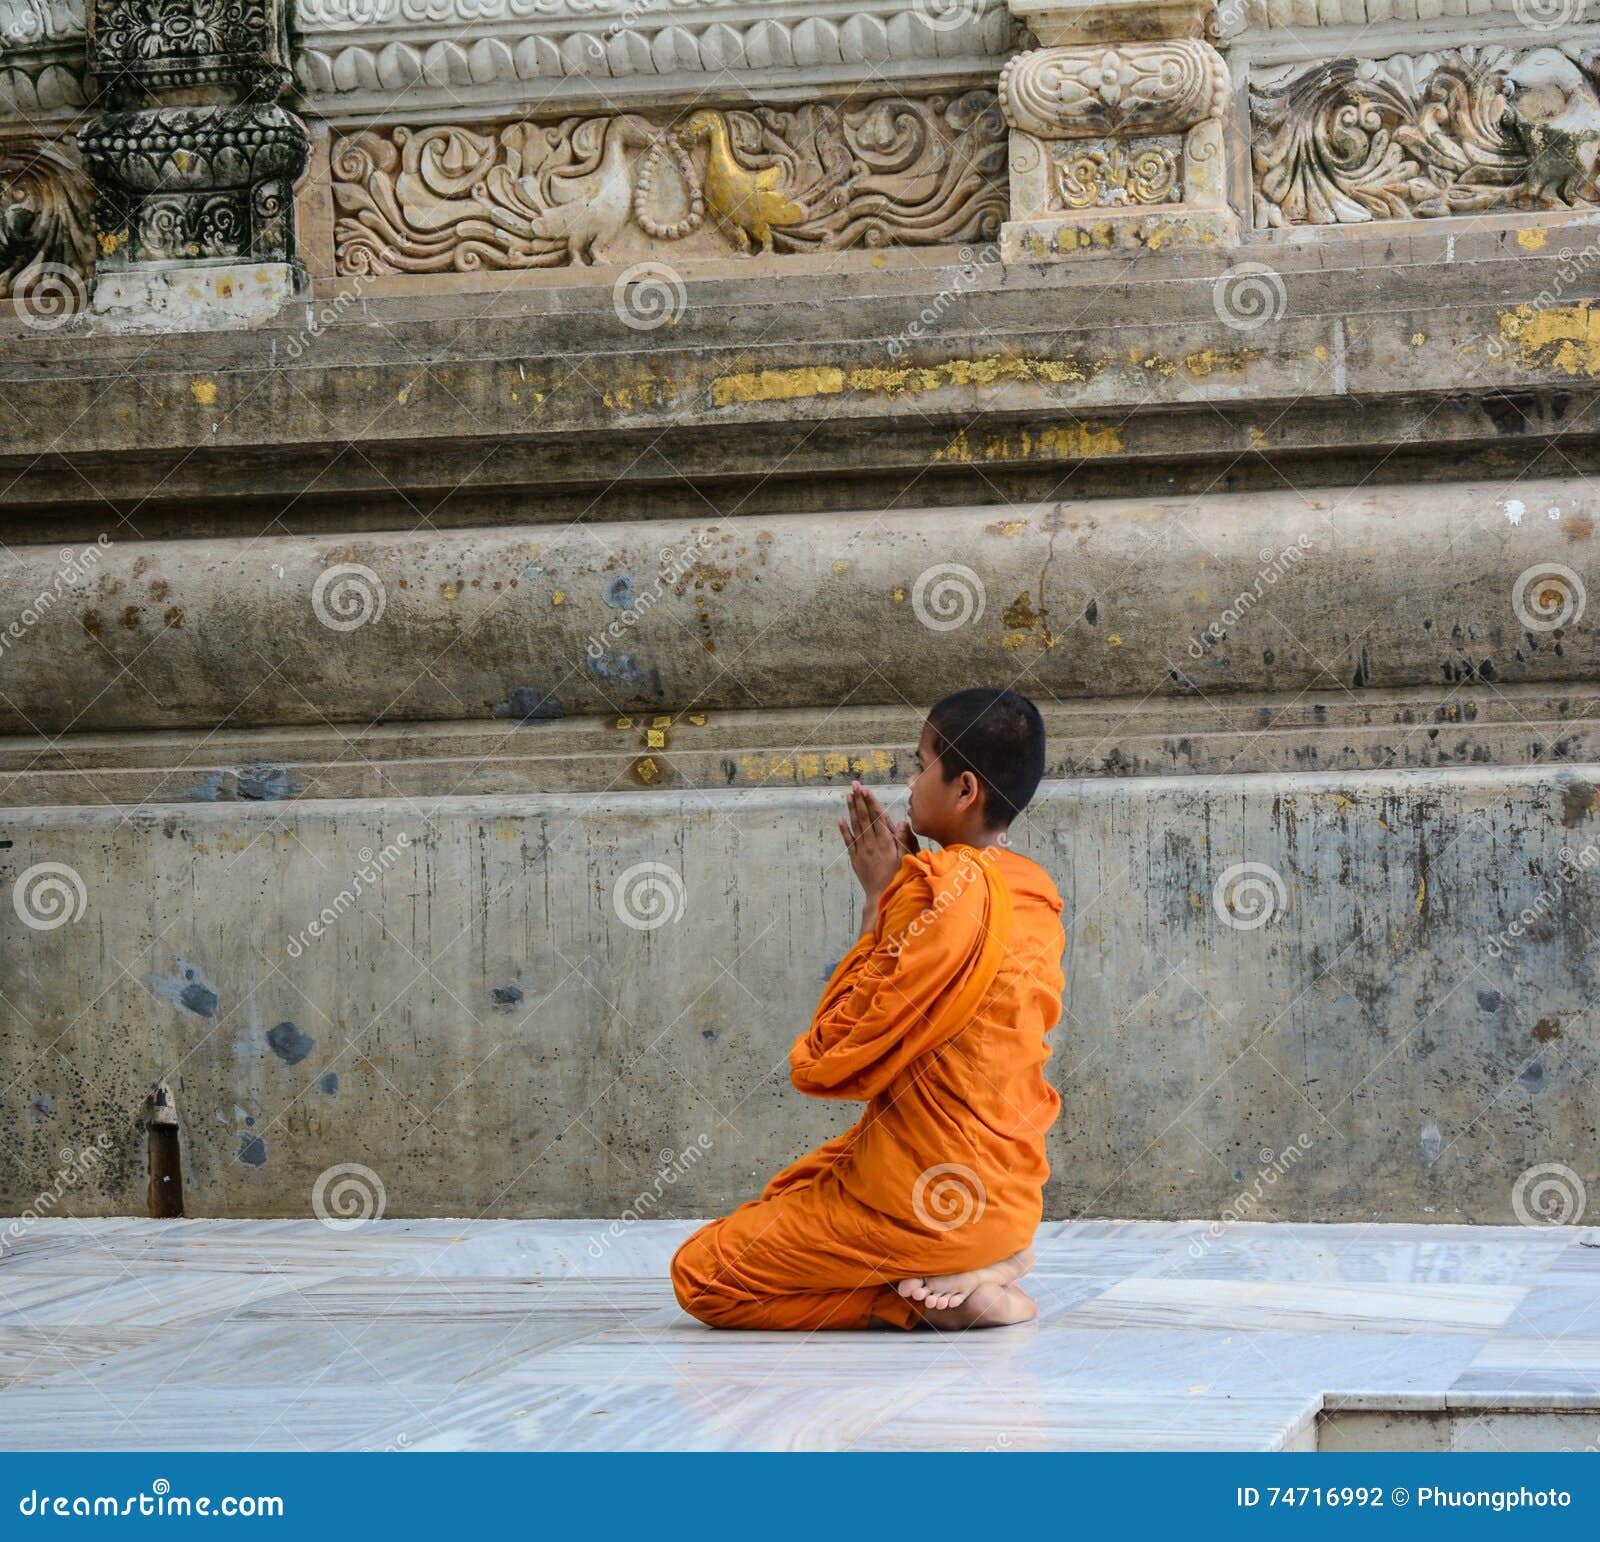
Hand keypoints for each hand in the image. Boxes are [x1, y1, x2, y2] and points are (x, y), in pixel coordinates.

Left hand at [838, 781, 906, 901]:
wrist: (881, 896)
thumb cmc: (897, 877)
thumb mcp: (905, 858)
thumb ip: (902, 840)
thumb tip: (901, 822)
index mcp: (885, 842)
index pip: (876, 818)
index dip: (871, 803)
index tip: (866, 790)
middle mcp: (871, 844)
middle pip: (864, 818)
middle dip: (859, 800)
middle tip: (855, 785)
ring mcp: (861, 851)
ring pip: (855, 826)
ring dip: (851, 810)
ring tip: (848, 796)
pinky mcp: (855, 858)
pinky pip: (848, 841)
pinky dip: (844, 830)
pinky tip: (840, 818)